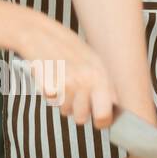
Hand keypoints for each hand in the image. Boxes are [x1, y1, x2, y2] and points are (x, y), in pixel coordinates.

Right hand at [14, 13, 116, 128]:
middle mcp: (86, 79)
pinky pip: (51, 101)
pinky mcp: (49, 84)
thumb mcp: (93, 60)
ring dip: (63, 102)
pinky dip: (50, 95)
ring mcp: (67, 82)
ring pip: (66, 111)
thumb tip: (114, 105)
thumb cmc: (68, 48)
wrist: (42, 35)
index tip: (100, 122)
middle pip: (83, 117)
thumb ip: (103, 82)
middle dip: (79, 114)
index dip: (103, 120)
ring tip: (63, 84)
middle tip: (76, 103)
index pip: (107, 110)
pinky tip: (52, 80)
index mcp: (101, 74)